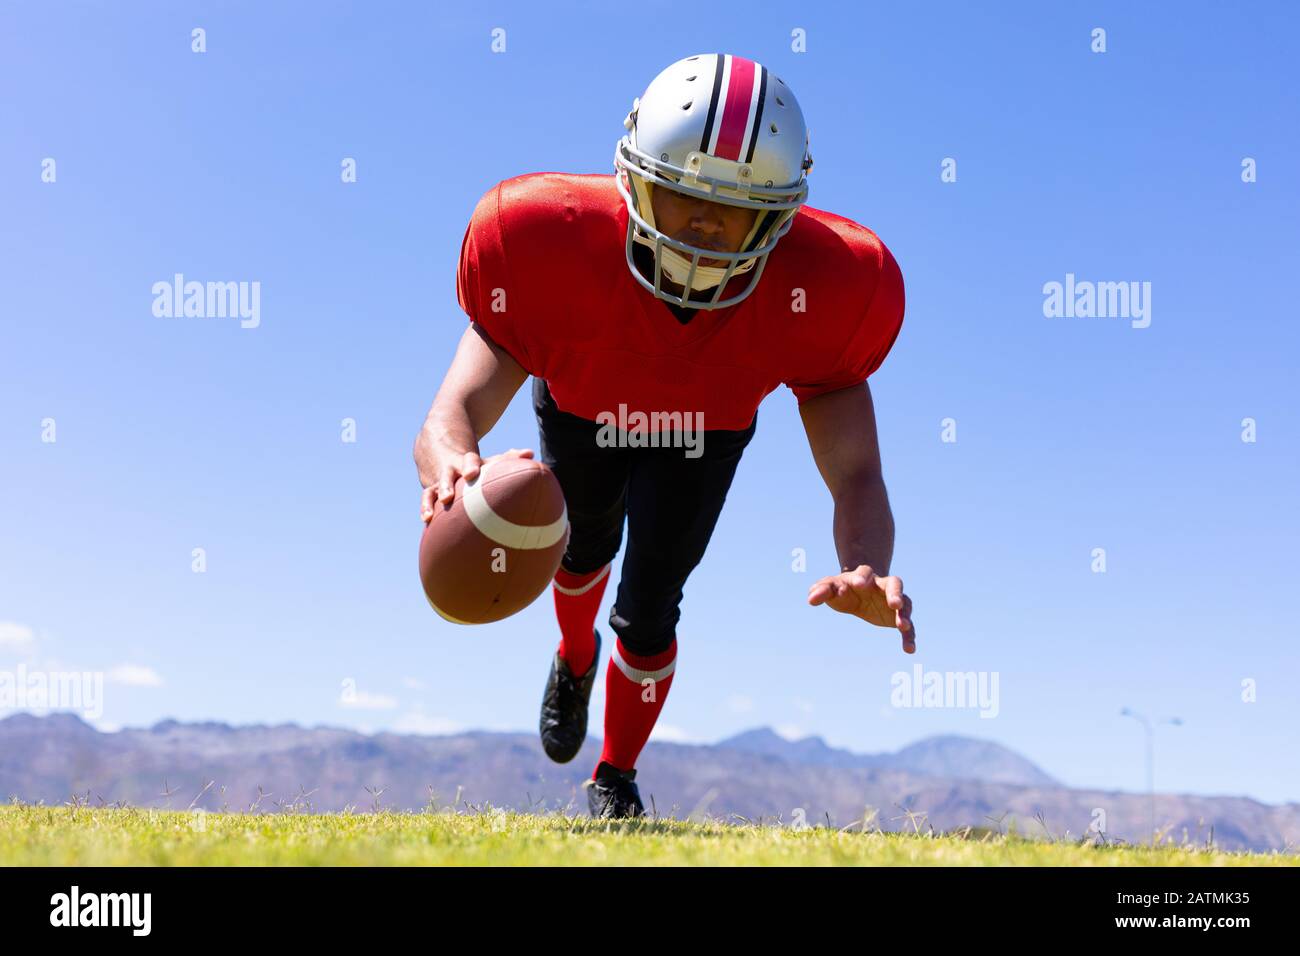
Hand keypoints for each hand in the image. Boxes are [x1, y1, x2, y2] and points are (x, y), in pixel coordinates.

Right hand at [419, 447, 534, 522]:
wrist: (441, 448)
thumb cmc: (473, 464)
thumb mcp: (488, 461)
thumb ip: (508, 458)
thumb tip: (530, 453)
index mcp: (468, 463)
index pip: (469, 461)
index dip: (470, 466)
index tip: (472, 474)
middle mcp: (452, 471)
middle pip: (448, 476)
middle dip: (447, 486)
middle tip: (448, 497)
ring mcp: (440, 481)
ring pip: (433, 490)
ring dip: (431, 502)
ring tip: (429, 515)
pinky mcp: (432, 491)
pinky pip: (427, 499)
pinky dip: (425, 508)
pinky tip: (426, 521)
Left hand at [807, 565, 914, 653]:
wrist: (858, 589)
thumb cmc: (842, 588)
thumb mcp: (830, 587)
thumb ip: (821, 590)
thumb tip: (811, 599)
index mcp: (864, 576)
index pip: (865, 572)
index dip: (862, 577)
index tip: (857, 585)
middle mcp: (883, 586)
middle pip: (895, 583)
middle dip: (895, 593)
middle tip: (894, 604)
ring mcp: (893, 600)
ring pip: (905, 603)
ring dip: (905, 614)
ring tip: (903, 626)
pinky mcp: (897, 616)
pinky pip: (907, 626)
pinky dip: (909, 636)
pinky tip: (909, 649)